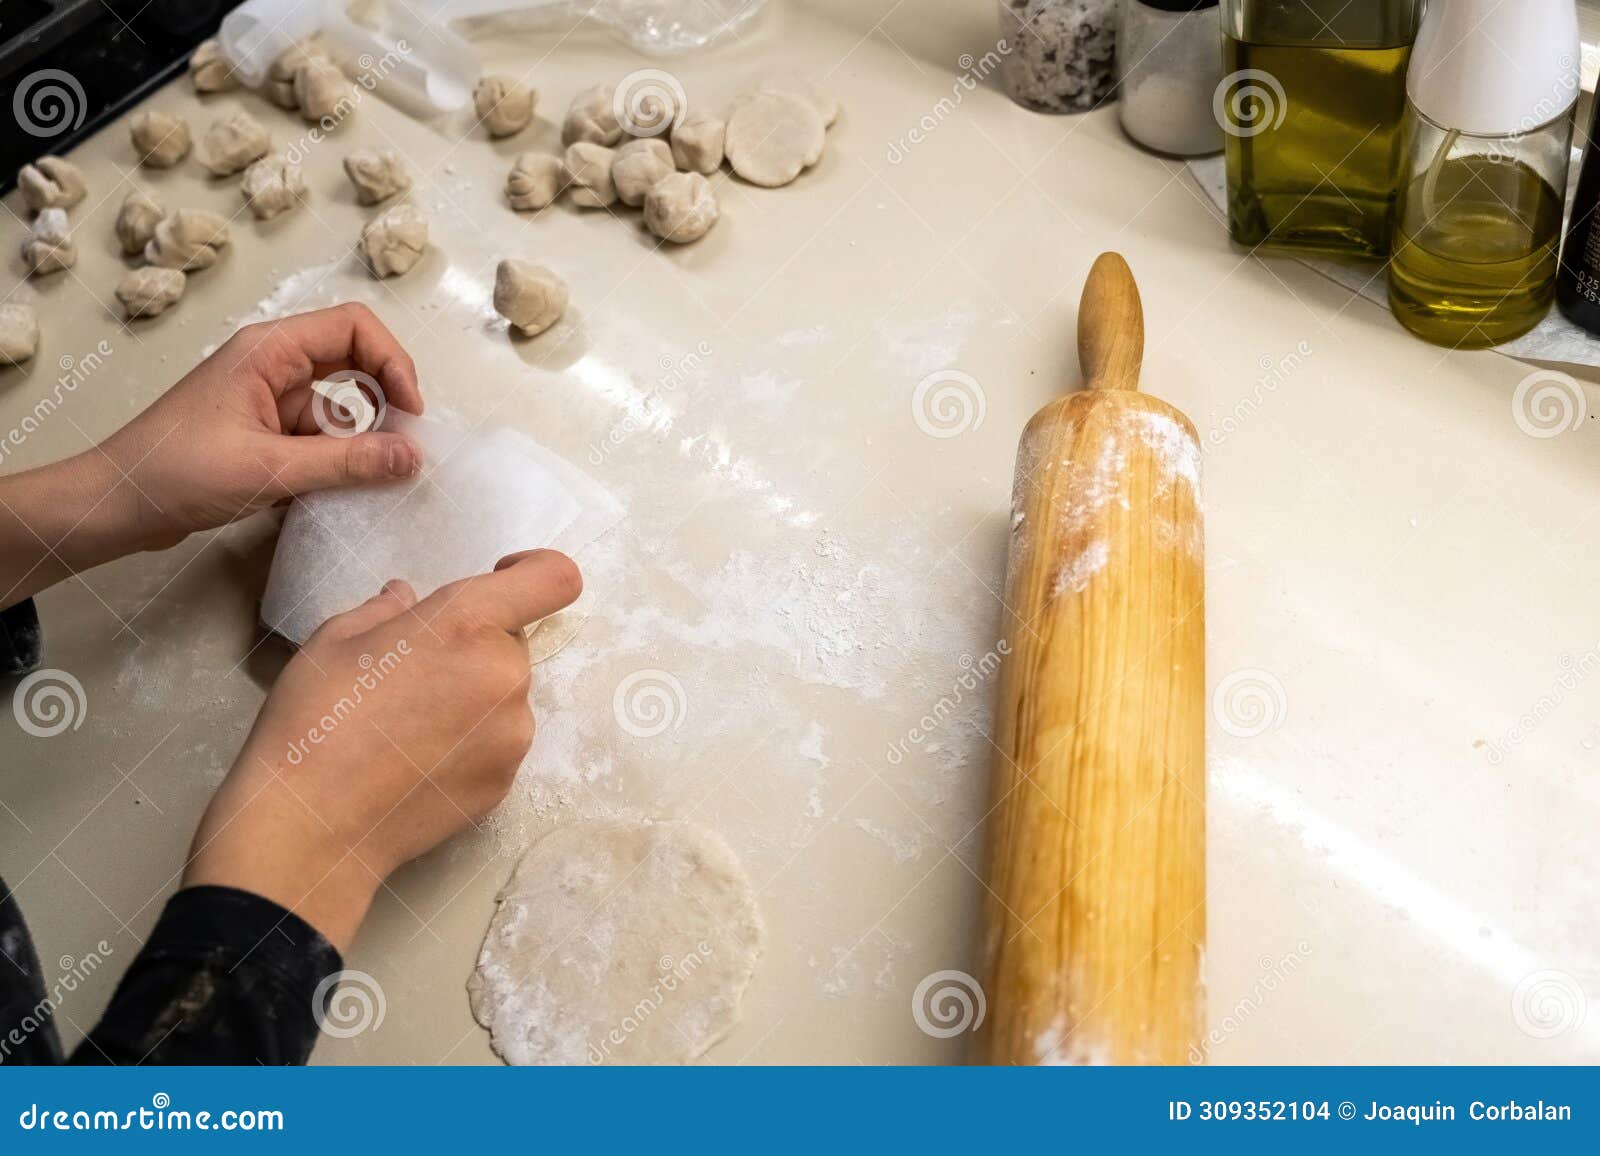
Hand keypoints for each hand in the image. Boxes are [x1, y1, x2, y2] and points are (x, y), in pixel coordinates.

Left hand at [101, 302, 424, 549]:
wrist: (115, 506)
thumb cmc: (177, 473)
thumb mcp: (270, 469)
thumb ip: (347, 462)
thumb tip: (414, 457)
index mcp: (269, 350)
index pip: (355, 327)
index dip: (393, 363)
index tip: (410, 414)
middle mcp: (273, 365)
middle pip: (354, 362)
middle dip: (386, 401)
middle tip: (404, 448)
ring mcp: (269, 399)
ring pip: (341, 407)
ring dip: (362, 439)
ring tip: (373, 478)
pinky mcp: (265, 433)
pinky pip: (320, 437)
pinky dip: (337, 461)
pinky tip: (337, 491)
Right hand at [184, 550, 581, 950]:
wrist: (311, 827)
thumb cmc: (314, 720)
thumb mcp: (335, 640)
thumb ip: (385, 610)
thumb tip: (406, 598)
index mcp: (466, 624)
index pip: (553, 578)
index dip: (536, 571)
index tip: (502, 578)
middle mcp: (505, 674)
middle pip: (512, 642)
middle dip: (474, 646)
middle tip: (414, 673)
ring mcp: (513, 733)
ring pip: (506, 694)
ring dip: (473, 696)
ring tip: (409, 726)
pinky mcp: (508, 781)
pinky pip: (499, 742)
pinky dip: (471, 742)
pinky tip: (419, 763)